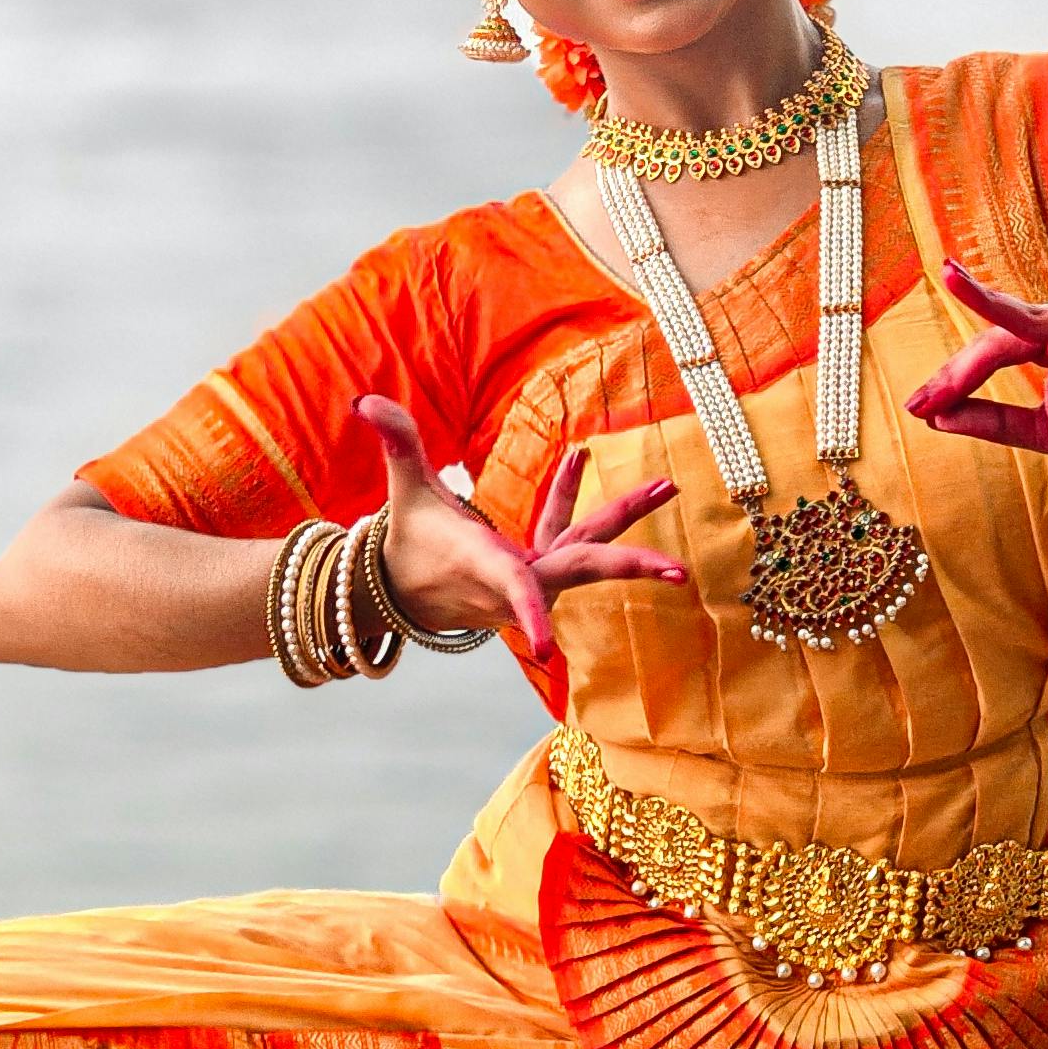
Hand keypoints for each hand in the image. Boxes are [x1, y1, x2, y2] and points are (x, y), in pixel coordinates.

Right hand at [355, 397, 681, 663]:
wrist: (404, 591)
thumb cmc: (406, 543)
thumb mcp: (404, 490)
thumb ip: (397, 444)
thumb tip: (366, 400)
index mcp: (486, 566)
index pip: (513, 592)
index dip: (531, 615)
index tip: (545, 648)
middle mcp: (517, 579)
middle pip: (583, 571)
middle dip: (631, 567)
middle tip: (681, 571)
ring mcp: (534, 578)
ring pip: (587, 549)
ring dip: (622, 515)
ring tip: (664, 485)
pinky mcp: (537, 572)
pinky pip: (565, 535)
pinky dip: (571, 499)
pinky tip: (576, 458)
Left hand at [903, 200, 1047, 469]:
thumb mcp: (1040, 431)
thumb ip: (993, 421)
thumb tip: (937, 418)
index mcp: (1042, 346)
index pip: (988, 353)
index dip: (952, 380)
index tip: (918, 408)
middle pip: (998, 337)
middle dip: (960, 368)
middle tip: (923, 397)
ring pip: (1026, 321)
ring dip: (986, 303)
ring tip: (952, 276)